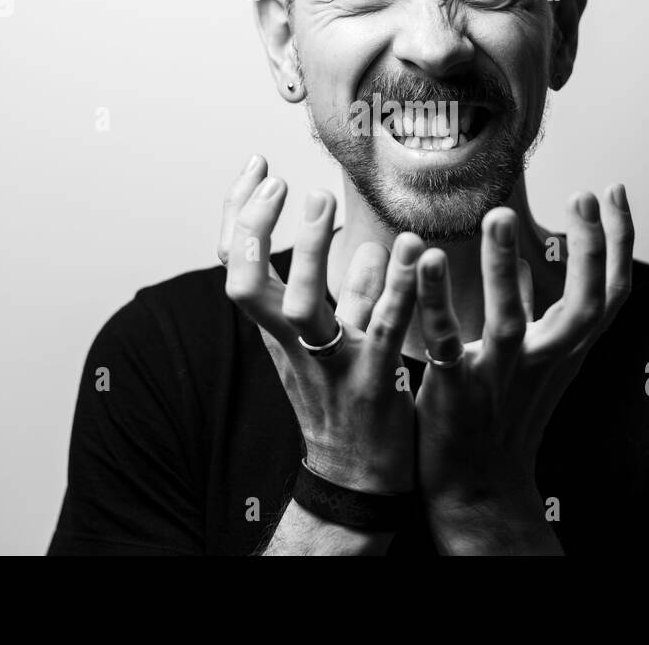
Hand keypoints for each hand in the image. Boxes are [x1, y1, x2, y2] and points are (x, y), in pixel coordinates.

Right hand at [219, 155, 423, 494]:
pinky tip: (413, 251)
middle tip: (290, 185)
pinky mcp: (372, 386)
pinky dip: (395, 290)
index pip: (235, 265)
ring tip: (327, 202)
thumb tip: (369, 249)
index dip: (238, 214)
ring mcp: (328, 367)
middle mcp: (291, 346)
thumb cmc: (349, 404)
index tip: (260, 166)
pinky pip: (382, 332)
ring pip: (304, 310)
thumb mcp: (339, 345)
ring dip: (311, 254)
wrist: (361, 481)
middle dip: (260, 230)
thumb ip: (353, 295)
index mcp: (278, 330)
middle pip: (249, 285)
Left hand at [413, 185, 633, 547]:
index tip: (615, 190)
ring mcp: (500, 378)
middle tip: (585, 193)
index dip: (619, 241)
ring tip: (499, 214)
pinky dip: (435, 302)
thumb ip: (542, 318)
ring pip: (510, 321)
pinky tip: (424, 260)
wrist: (478, 487)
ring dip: (505, 266)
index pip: (611, 292)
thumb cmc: (504, 414)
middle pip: (587, 304)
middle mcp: (545, 362)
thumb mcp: (538, 362)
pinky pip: (445, 343)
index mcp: (566, 349)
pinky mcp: (456, 392)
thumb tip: (544, 266)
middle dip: (592, 247)